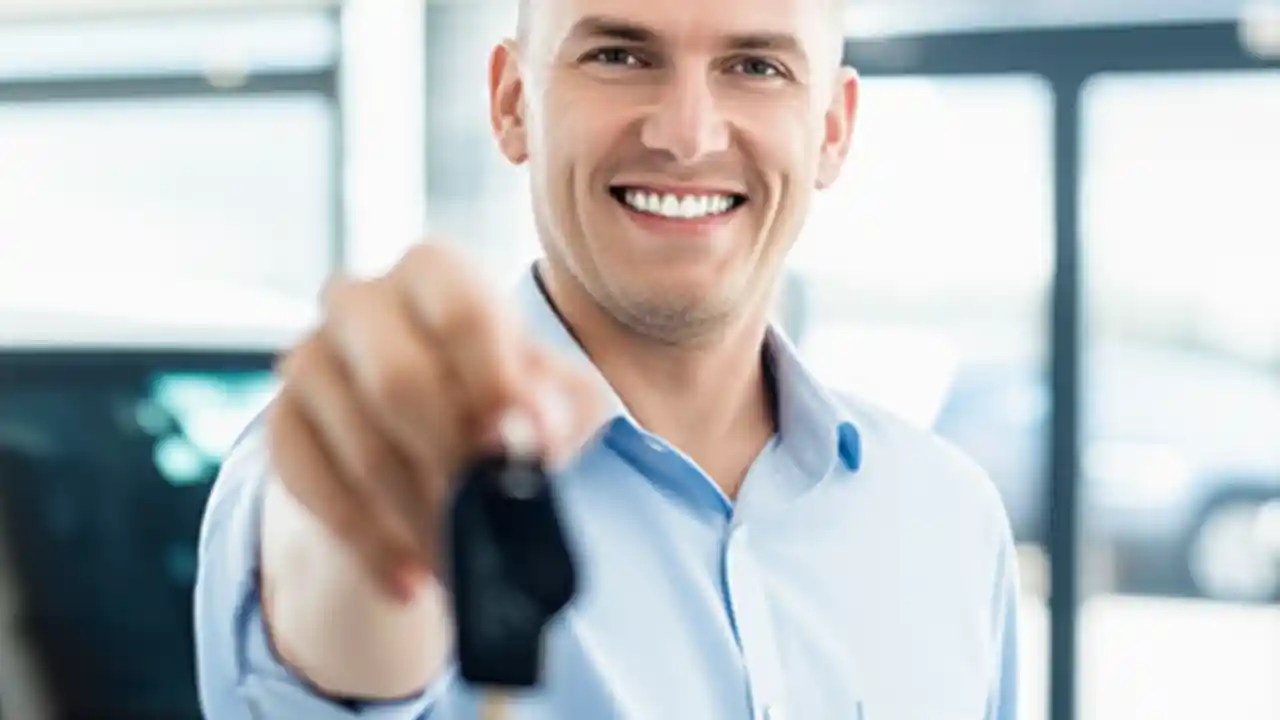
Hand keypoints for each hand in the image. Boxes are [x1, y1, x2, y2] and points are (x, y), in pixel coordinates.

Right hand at [267, 243, 603, 600]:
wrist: (426, 441)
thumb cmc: (503, 400)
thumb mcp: (554, 396)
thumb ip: (559, 405)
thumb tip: (536, 433)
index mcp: (434, 272)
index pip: (460, 310)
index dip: (492, 380)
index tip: (521, 444)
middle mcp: (359, 300)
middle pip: (397, 378)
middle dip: (450, 456)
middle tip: (488, 510)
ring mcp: (309, 359)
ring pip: (359, 443)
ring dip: (418, 513)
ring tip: (463, 556)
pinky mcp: (279, 423)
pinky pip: (313, 486)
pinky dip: (369, 542)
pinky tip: (411, 579)